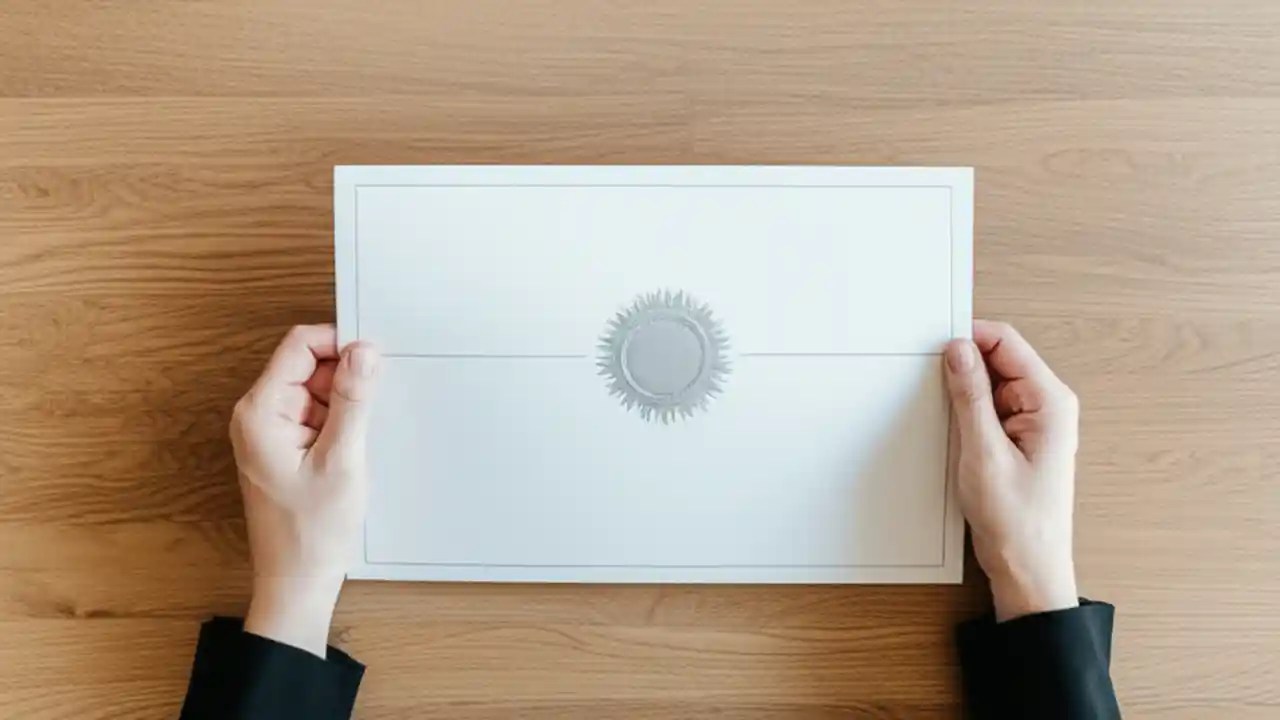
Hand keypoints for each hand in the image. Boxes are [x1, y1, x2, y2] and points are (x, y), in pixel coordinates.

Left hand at [229, 324, 378, 655]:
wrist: (298, 580)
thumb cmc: (309, 532)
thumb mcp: (341, 459)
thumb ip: (354, 400)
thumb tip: (365, 351)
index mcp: (260, 411)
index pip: (300, 346)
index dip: (340, 345)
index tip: (375, 360)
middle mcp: (259, 414)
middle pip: (311, 365)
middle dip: (347, 381)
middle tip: (367, 418)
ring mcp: (272, 430)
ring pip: (320, 390)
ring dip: (347, 406)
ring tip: (354, 447)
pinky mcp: (287, 445)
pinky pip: (320, 414)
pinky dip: (342, 424)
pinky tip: (350, 453)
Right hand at [944, 320, 1079, 621]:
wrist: (1029, 568)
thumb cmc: (1018, 522)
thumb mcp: (983, 453)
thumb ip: (970, 396)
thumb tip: (958, 350)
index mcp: (1050, 402)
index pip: (1006, 342)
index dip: (968, 338)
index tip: (934, 348)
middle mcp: (1049, 406)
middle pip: (999, 359)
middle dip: (964, 368)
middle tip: (937, 393)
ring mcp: (1036, 422)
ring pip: (991, 384)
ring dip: (966, 396)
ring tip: (955, 429)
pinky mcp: (1021, 438)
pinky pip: (991, 408)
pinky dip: (969, 415)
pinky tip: (960, 440)